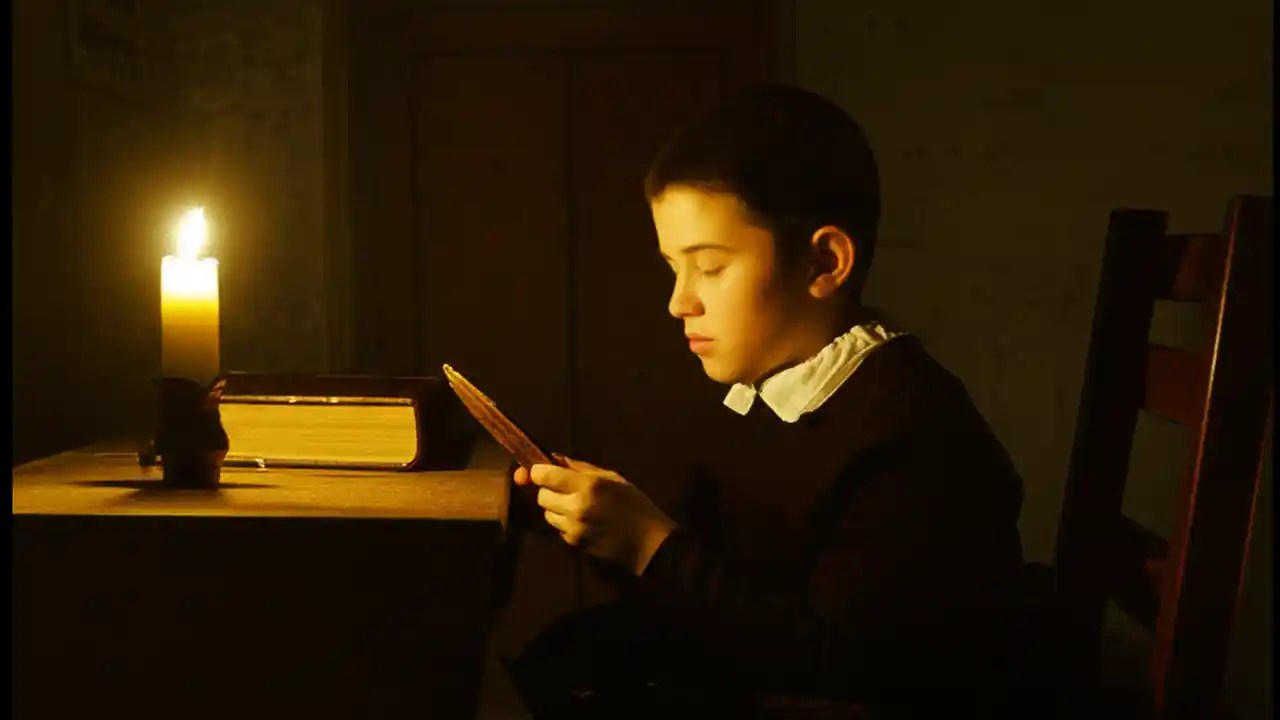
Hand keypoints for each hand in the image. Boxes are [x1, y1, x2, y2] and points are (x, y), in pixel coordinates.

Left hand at [514, 454, 675, 575]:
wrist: (647, 540)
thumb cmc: (633, 503)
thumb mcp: (612, 477)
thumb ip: (581, 468)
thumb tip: (556, 458)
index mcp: (587, 486)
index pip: (545, 475)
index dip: (538, 471)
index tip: (540, 470)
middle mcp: (576, 507)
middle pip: (542, 497)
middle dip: (548, 491)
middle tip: (563, 490)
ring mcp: (573, 528)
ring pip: (547, 514)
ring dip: (555, 509)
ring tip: (574, 506)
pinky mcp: (574, 544)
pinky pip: (558, 529)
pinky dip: (565, 523)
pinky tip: (582, 521)